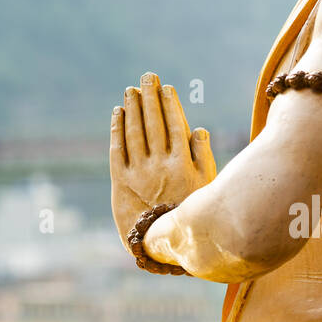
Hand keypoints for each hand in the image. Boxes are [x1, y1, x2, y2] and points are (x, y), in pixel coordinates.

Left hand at [109, 72, 215, 244]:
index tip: (166, 88)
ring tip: (131, 91)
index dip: (169, 104)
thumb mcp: (206, 187)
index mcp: (182, 164)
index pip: (174, 125)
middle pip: (152, 123)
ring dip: (132, 108)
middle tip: (146, 77)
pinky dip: (116, 129)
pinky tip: (117, 113)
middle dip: (149, 97)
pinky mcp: (120, 181)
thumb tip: (197, 128)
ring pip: (134, 132)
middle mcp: (159, 164)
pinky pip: (117, 149)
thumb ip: (203, 156)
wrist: (161, 245)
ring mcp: (138, 172)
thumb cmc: (189, 214)